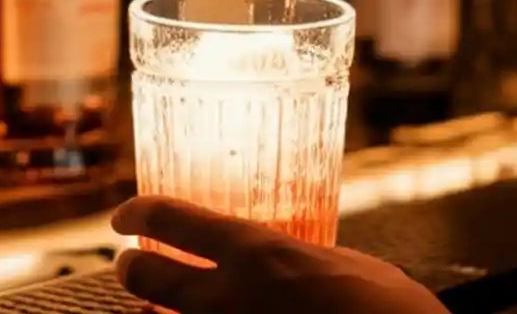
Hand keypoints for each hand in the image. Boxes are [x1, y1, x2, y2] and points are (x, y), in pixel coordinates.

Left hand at [112, 196, 448, 313]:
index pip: (170, 217)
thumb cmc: (393, 313)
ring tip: (158, 307)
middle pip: (143, 275)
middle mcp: (228, 300)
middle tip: (131, 263)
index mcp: (257, 253)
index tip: (124, 216)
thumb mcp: (345, 265)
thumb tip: (278, 256)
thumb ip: (297, 257)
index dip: (137, 212)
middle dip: (129, 267)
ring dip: (157, 313)